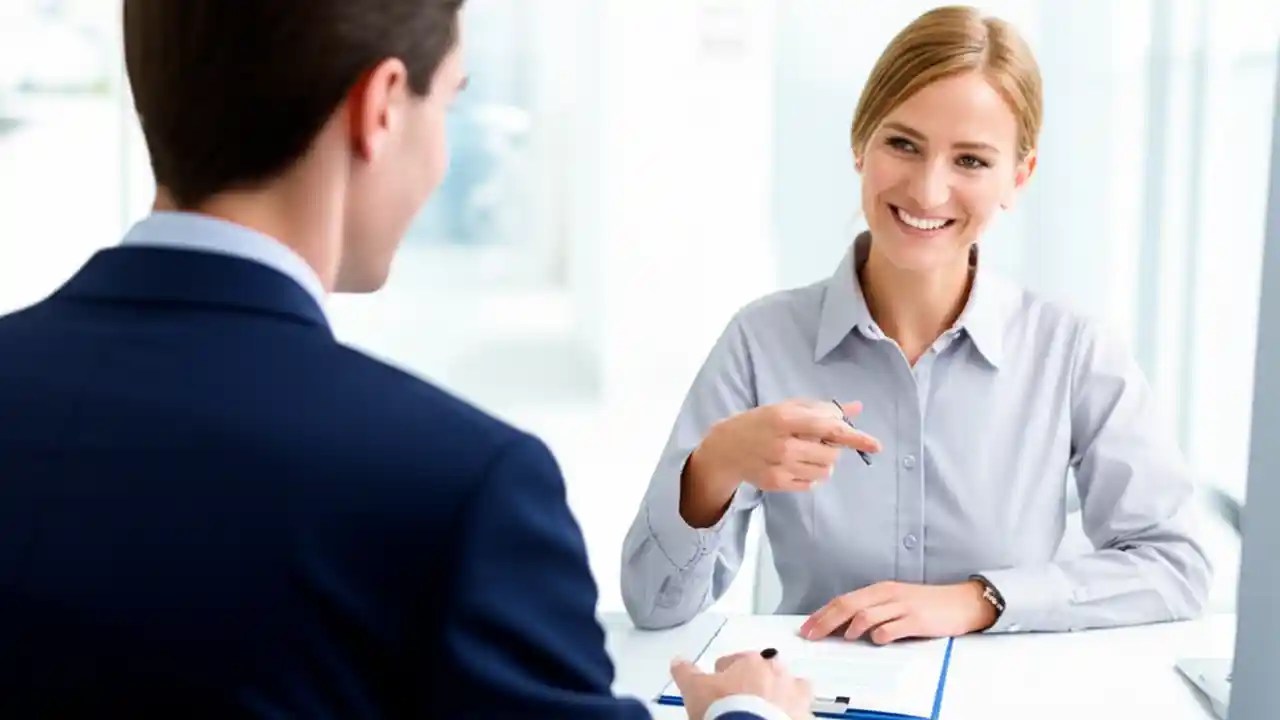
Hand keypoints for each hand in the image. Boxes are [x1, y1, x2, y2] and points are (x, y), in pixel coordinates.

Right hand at [671, 652, 812, 719]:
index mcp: (751, 662)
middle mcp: (777, 674)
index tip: (719, 686)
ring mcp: (794, 697)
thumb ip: (686, 672)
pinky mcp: (805, 718)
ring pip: (793, 690)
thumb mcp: (694, 690)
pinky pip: (802, 715)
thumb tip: (679, 662)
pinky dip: (793, 717)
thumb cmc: (726, 711)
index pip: (735, 661)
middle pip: (768, 671)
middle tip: (745, 700)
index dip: (724, 674)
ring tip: (769, 712)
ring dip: (784, 697)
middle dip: (758, 681)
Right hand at [680, 399, 881, 526]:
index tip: (875, 445)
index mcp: (785, 418)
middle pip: (831, 452)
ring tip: (803, 452)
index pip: (828, 428)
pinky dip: (810, 474)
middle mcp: (783, 443)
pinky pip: (812, 483)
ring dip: (823, 461)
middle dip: (830, 446)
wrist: (727, 447)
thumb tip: (856, 408)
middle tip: (813, 440)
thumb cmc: (762, 422)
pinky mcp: (777, 484)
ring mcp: (780, 466)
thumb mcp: (788, 407)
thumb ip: (822, 408)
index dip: (854, 436)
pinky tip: (794, 464)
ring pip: (825, 470)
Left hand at [799, 580, 996, 644]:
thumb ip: (872, 611)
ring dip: (851, 627)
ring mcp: (902, 606)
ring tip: (843, 638)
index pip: (843, 600)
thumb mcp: (895, 603)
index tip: (807, 628)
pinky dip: (880, 635)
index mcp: (879, 590)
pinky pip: (892, 627)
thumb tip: (843, 627)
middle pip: (849, 606)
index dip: (822, 614)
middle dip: (826, 621)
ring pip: (867, 614)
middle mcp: (888, 595)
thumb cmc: (926, 604)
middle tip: (812, 635)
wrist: (961, 602)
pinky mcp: (916, 620)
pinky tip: (874, 640)